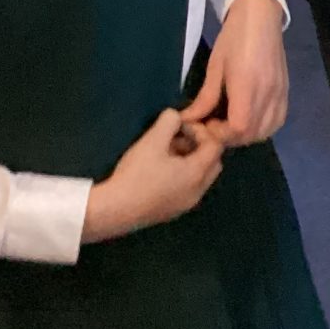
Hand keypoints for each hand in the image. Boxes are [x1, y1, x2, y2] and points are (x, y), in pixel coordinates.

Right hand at [82, 109, 223, 243]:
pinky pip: (188, 188)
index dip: (202, 131)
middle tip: (178, 138)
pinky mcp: (172, 212)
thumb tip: (176, 116)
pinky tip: (159, 170)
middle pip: (212, 162)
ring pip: (200, 177)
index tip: (182, 126)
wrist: (113, 211)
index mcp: (198, 174)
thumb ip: (169, 121)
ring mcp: (185, 205)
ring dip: (189, 161)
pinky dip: (182, 175)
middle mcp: (197, 192)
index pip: (216, 146)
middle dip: (200, 146)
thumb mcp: (152, 140)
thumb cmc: (136, 175)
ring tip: (165, 152)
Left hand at [180, 0, 288, 145]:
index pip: (239, 127)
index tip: (207, 125)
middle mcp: (268, 93)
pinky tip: (251, 119)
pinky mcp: (285, 91)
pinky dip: (264, 128)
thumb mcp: (215, 66)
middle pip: (252, 134)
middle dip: (230, 137)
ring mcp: (280, 93)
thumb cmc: (233, 37)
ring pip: (266, 131)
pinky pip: (278, 120)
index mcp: (247, 85)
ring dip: (247, 135)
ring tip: (232, 123)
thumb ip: (205, 97)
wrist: (261, 17)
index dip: (221, 134)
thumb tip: (189, 119)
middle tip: (215, 126)